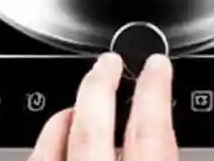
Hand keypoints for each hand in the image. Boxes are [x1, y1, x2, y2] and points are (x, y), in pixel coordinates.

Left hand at [29, 53, 177, 160]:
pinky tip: (52, 144)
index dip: (153, 92)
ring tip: (77, 103)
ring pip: (52, 146)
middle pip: (90, 130)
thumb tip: (168, 139)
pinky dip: (45, 146)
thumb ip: (165, 156)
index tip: (157, 66)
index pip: (149, 133)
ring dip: (66, 118)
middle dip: (99, 88)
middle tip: (109, 61)